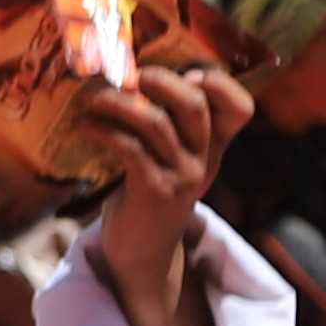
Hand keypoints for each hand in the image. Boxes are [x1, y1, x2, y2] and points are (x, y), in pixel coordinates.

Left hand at [77, 60, 249, 325]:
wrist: (143, 253)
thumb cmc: (150, 194)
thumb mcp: (169, 159)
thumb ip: (166, 124)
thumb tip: (128, 75)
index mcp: (212, 146)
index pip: (240, 108)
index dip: (220, 84)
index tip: (190, 73)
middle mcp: (204, 159)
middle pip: (194, 105)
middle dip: (161, 81)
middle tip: (131, 75)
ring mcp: (181, 176)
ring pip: (154, 122)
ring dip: (118, 102)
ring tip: (93, 98)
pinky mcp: (153, 191)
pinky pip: (129, 148)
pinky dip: (104, 131)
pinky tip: (86, 127)